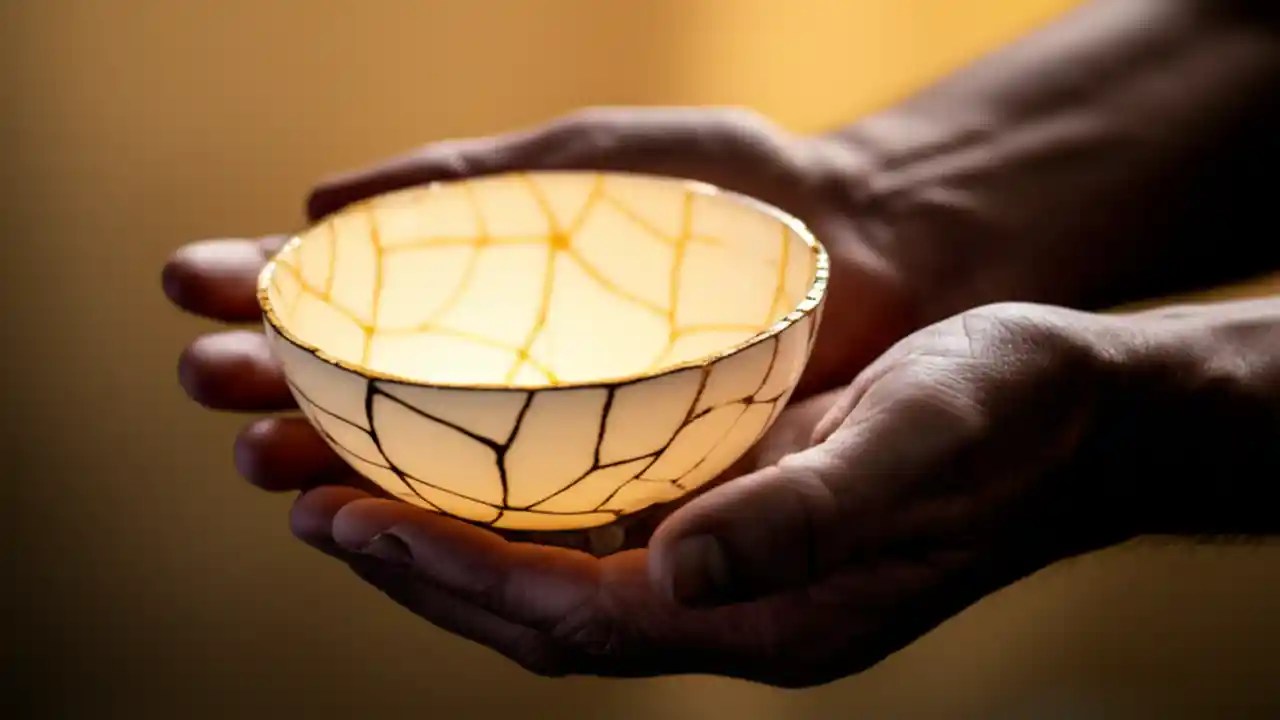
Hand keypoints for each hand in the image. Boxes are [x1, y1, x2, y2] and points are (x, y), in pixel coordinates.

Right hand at [165, 107, 915, 502]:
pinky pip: (517, 512)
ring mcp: (559, 431)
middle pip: (372, 383)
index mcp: (493, 279)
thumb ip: (464, 176)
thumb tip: (318, 196)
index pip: (359, 293)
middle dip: (277, 381)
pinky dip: (444, 517)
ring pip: (424, 459)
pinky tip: (374, 514)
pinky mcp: (617, 484)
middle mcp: (511, 365)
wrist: (865, 245)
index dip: (269, 292)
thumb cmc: (732, 193)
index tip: (187, 287)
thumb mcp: (587, 157)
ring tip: (256, 456)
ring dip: (332, 457)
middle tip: (200, 380)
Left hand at [284, 302, 1135, 685]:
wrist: (1077, 423)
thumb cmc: (1005, 418)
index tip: (360, 525)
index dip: (461, 577)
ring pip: (569, 592)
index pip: (578, 616)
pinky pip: (609, 553)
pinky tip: (483, 483)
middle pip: (552, 623)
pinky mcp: (745, 540)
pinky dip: (529, 528)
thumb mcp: (915, 440)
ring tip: (364, 507)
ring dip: (465, 557)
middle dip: (432, 578)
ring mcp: (740, 585)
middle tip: (324, 517)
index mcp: (772, 616)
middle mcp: (741, 616)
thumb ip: (802, 515)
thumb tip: (678, 569)